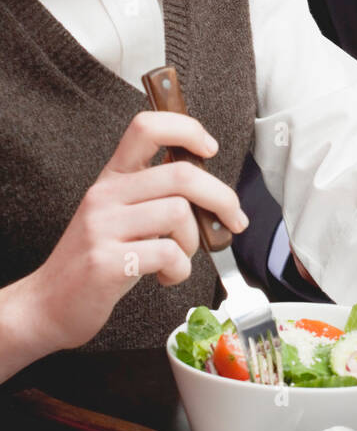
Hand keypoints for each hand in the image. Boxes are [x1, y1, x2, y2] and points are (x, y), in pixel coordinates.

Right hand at [22, 111, 248, 356]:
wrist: (49, 303)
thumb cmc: (95, 259)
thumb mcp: (119, 215)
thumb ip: (154, 196)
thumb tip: (212, 192)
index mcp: (112, 178)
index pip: (146, 127)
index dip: (186, 129)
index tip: (209, 149)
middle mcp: (106, 195)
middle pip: (181, 174)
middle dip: (221, 197)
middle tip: (233, 218)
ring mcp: (104, 227)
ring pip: (179, 213)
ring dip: (194, 242)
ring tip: (178, 258)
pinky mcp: (107, 262)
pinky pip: (168, 255)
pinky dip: (180, 270)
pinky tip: (166, 277)